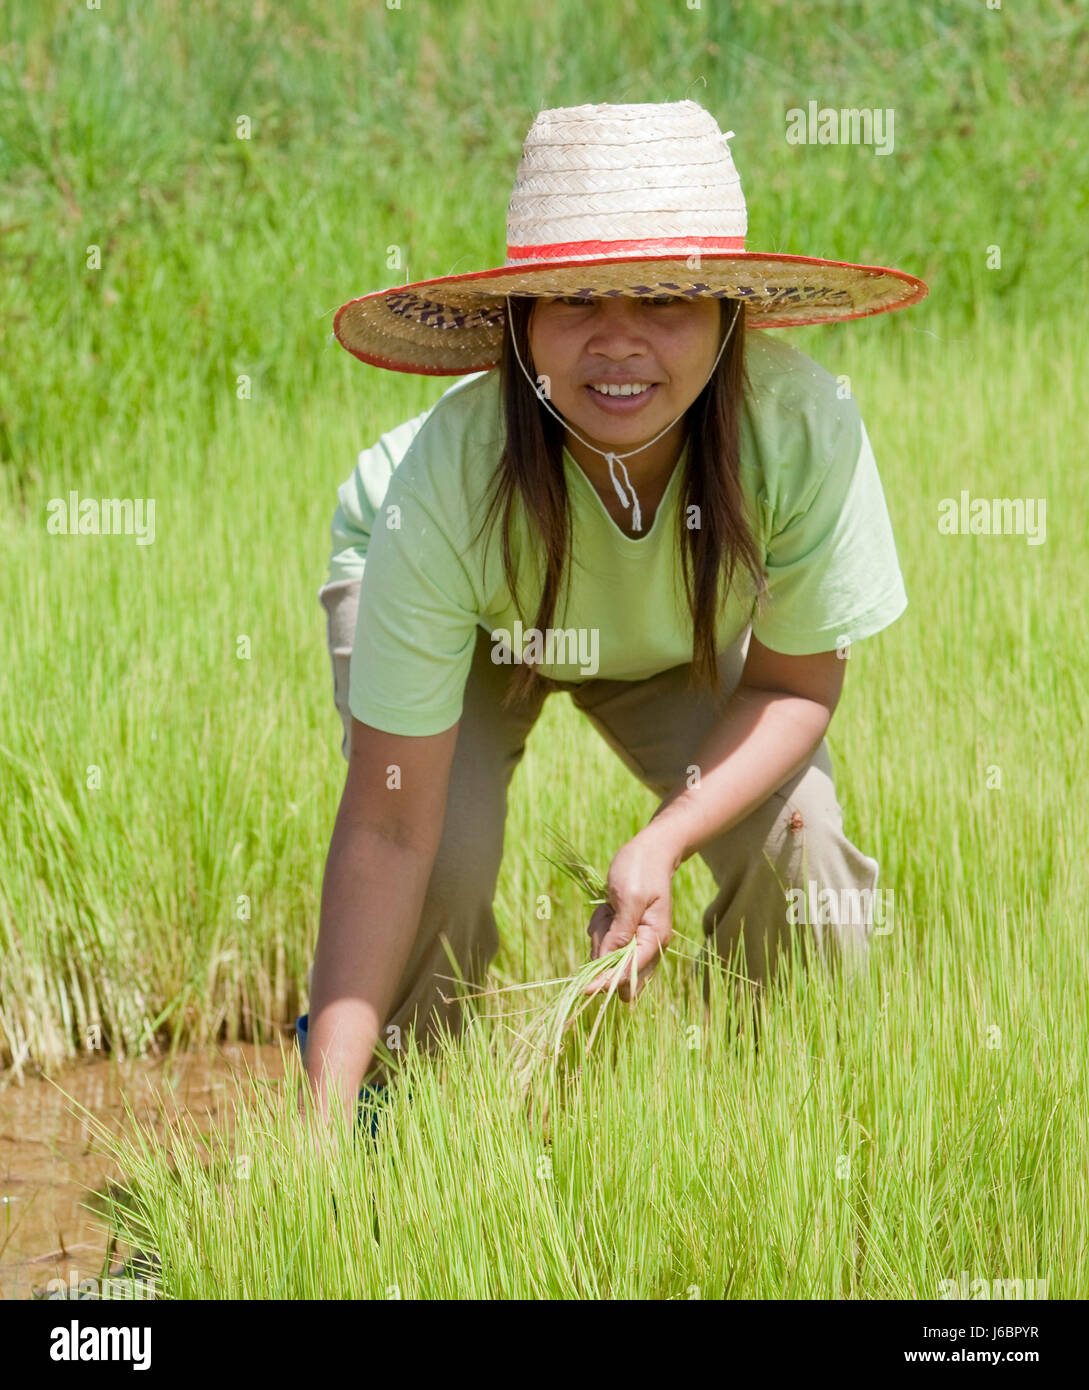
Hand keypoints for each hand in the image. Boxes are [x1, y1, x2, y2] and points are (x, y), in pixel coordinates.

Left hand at [583, 830, 675, 1001]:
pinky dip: (600, 926)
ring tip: (609, 906)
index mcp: (655, 939)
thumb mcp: (629, 898)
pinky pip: (604, 941)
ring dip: (601, 933)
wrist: (650, 850)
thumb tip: (607, 963)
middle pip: (618, 970)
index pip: (630, 972)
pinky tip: (607, 907)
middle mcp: (649, 945)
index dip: (607, 981)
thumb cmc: (641, 869)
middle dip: (603, 950)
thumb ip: (620, 932)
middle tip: (607, 917)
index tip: (585, 989)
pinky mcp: (625, 932)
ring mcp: (637, 940)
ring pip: (607, 956)